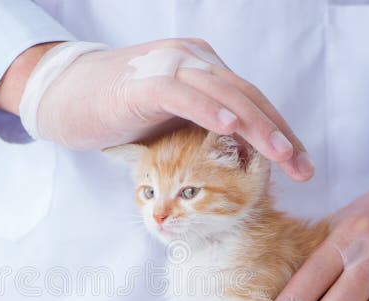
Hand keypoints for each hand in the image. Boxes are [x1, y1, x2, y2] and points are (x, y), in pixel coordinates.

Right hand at [0, 39, 313, 180]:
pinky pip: (184, 95)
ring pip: (225, 95)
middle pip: (249, 99)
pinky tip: (231, 130)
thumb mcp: (168, 123)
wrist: (64, 94)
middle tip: (303, 169)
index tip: (299, 166)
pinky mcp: (145, 80)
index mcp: (204, 71)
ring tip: (282, 156)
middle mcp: (195, 62)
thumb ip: (198, 131)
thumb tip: (229, 162)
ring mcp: (171, 67)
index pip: (251, 103)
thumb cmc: (115, 113)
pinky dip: (209, 110)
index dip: (278, 134)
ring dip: (256, 128)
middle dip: (279, 136)